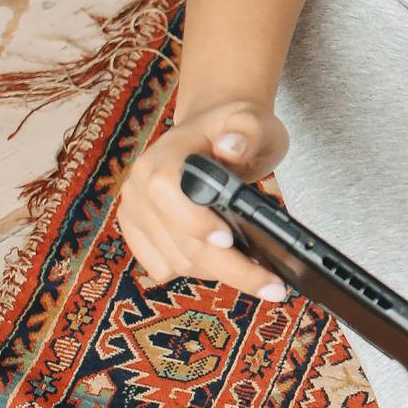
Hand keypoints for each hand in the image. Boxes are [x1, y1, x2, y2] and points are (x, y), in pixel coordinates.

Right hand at [116, 97, 290, 304]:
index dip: (195, 220)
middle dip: (230, 268)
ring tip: (258, 274)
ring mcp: (135, 213)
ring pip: (176, 262)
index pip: (166, 190)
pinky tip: (225, 263)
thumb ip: (246, 130)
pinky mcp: (138, 235)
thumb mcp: (252, 121)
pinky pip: (164, 269)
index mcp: (163, 156)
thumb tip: (231, 147)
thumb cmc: (233, 129)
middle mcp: (139, 186)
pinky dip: (198, 272)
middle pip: (181, 241)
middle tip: (273, 287)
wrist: (212, 133)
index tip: (229, 239)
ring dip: (219, 273)